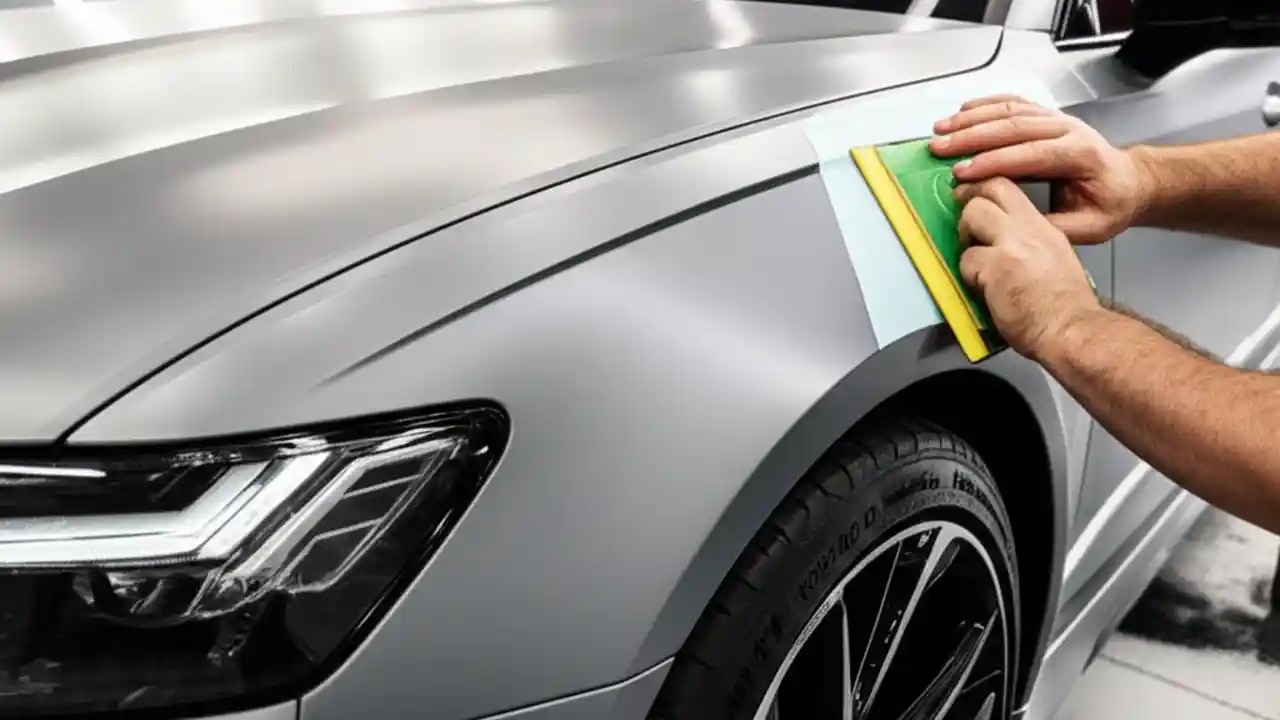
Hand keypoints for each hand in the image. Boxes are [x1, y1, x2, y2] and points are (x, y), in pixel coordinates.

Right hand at [931, 94, 1150, 244]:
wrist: (1130, 181)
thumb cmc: (1111, 205)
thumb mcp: (1092, 228)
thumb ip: (1054, 227)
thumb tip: (1012, 225)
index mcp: (1080, 155)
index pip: (1031, 154)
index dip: (994, 162)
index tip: (961, 173)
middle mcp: (1068, 129)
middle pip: (1015, 126)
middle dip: (972, 137)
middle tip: (939, 148)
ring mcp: (1057, 118)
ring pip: (1010, 110)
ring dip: (972, 119)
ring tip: (941, 129)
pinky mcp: (1047, 115)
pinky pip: (1014, 103)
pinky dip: (986, 105)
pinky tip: (963, 111)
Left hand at [956, 177, 1102, 359]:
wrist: (1069, 329)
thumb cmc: (1063, 305)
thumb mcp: (1053, 258)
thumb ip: (1028, 241)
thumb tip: (998, 237)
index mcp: (1043, 227)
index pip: (1008, 188)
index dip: (984, 189)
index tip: (972, 198)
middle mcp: (1028, 230)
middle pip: (988, 192)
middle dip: (969, 204)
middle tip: (965, 226)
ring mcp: (1011, 246)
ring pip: (971, 219)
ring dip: (967, 242)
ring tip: (978, 265)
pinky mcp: (995, 268)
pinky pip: (967, 261)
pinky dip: (970, 275)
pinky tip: (984, 290)